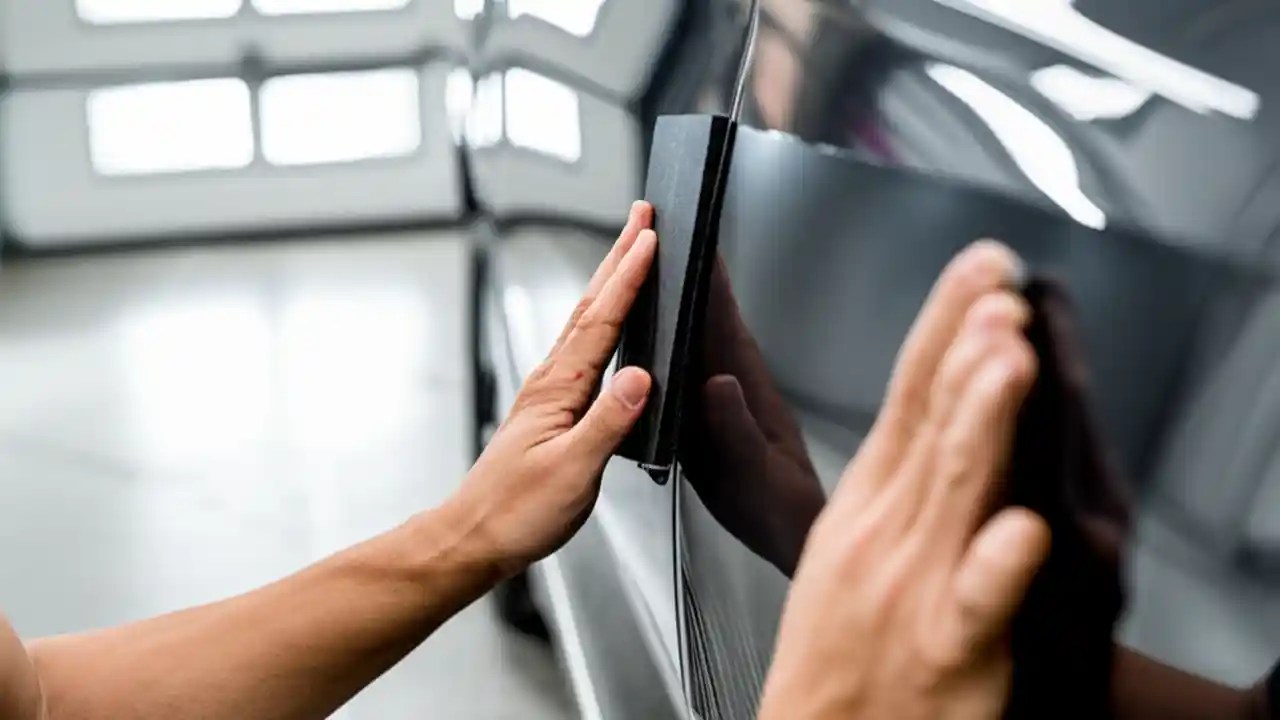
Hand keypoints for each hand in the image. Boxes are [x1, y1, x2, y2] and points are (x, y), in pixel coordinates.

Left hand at [452, 201, 656, 577]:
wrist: (474, 536)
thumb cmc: (517, 512)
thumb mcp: (572, 472)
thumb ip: (608, 422)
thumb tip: (640, 376)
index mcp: (560, 389)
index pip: (602, 321)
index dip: (628, 278)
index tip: (651, 238)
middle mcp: (552, 381)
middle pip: (591, 305)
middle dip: (619, 258)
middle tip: (642, 217)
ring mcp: (550, 393)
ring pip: (585, 321)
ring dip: (610, 282)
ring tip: (631, 252)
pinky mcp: (552, 409)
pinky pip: (583, 348)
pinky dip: (602, 319)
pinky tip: (608, 324)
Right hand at [681, 258, 825, 576]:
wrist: (790, 536)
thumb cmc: (780, 508)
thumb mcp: (755, 473)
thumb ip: (736, 429)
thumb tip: (718, 382)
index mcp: (747, 387)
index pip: (724, 321)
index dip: (708, 278)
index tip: (693, 236)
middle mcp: (736, 383)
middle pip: (711, 318)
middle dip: (692, 275)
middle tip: (669, 232)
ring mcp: (726, 397)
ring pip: (702, 339)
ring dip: (684, 304)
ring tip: (660, 269)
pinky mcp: (714, 416)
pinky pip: (692, 366)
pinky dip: (677, 342)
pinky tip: (661, 336)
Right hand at [759, 242, 1048, 719]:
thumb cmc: (840, 653)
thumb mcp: (851, 547)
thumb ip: (901, 480)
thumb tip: (945, 410)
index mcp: (866, 505)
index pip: (908, 397)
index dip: (944, 328)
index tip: (979, 272)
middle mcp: (886, 534)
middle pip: (931, 427)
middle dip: (967, 349)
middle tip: (1000, 287)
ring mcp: (912, 588)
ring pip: (953, 493)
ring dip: (981, 420)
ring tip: (1008, 357)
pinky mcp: (942, 651)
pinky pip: (973, 605)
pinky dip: (996, 565)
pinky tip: (1022, 529)